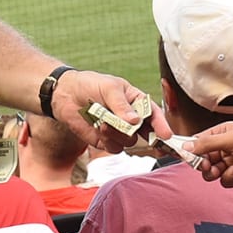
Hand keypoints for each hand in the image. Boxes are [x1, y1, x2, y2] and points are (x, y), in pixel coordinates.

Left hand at [48, 70, 172, 150]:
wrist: (67, 94)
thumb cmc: (90, 84)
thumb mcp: (109, 88)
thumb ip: (121, 104)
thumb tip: (134, 121)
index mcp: (137, 102)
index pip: (154, 114)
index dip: (162, 125)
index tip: (166, 135)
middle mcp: (131, 119)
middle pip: (148, 133)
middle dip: (146, 135)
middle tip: (137, 130)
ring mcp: (119, 131)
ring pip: (130, 141)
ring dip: (119, 133)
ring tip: (104, 120)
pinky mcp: (106, 141)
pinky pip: (115, 147)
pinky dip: (108, 139)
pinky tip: (99, 127)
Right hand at [188, 122, 232, 187]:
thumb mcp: (231, 138)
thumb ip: (207, 143)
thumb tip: (186, 146)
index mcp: (222, 133)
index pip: (199, 141)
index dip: (191, 149)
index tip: (185, 155)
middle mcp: (224, 148)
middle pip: (202, 158)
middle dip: (202, 163)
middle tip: (205, 165)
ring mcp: (230, 162)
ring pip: (210, 172)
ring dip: (212, 172)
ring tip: (219, 170)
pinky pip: (222, 180)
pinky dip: (227, 178)